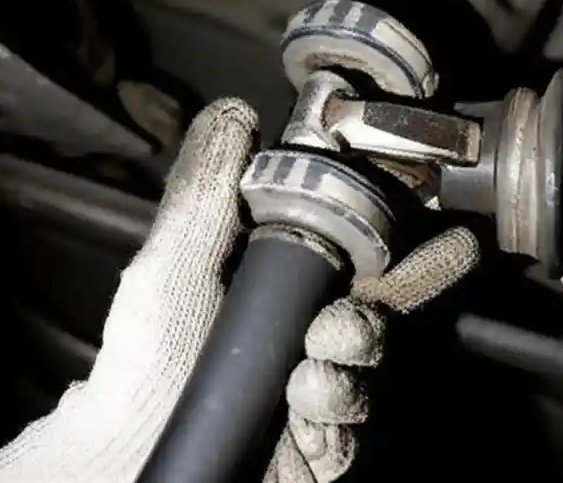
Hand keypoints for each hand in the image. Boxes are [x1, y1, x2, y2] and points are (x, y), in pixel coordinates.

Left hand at [0, 99, 476, 482]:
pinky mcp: (308, 460)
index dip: (406, 258)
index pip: (363, 271)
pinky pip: (343, 445)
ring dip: (340, 376)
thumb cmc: (138, 362)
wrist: (116, 450)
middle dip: (375, 323)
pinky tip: (300, 422)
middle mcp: (306, 350)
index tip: (446, 240)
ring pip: (362, 386)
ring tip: (306, 374)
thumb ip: (206, 192)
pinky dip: (327, 430)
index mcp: (282, 298)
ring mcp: (310, 410)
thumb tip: (234, 113)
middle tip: (347, 324)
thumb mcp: (169, 265)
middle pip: (378, 329)